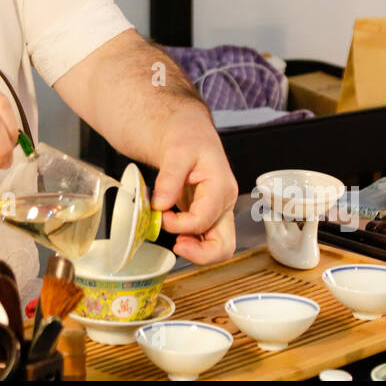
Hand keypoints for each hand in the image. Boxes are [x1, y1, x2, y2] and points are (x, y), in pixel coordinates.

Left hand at [150, 109, 238, 264]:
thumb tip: (161, 205)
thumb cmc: (187, 137)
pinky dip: (191, 241)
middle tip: (177, 245)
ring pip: (218, 246)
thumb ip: (169, 179)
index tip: (160, 213)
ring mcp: (218, 210)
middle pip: (224, 245)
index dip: (179, 225)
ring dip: (196, 249)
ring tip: (175, 239)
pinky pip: (205, 237)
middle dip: (200, 253)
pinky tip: (174, 229)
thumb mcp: (176, 151)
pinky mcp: (208, 214)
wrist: (189, 132)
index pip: (204, 220)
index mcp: (221, 187)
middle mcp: (225, 202)